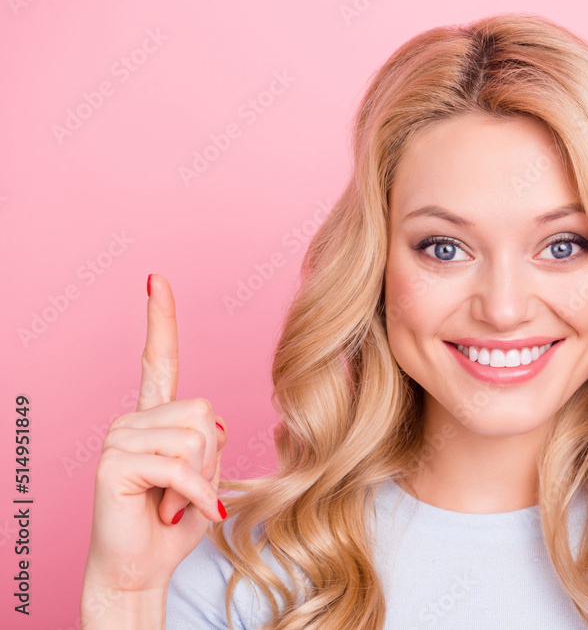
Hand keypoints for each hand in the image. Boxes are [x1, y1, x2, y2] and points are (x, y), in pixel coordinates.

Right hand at [82, 274, 226, 612]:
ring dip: (198, 479)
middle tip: (185, 490)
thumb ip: (210, 441)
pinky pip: (179, 467)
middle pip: (205, 412)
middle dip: (210, 458)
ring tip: (172, 501)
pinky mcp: (113, 462)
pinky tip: (173, 513)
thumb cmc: (175, 523)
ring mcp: (118, 437)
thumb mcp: (206, 475)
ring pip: (196, 437)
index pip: (159, 359)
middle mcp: (133, 419)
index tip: (156, 279)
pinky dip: (191, 496)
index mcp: (156, 417)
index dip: (160, 319)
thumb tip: (212, 424)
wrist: (142, 568)